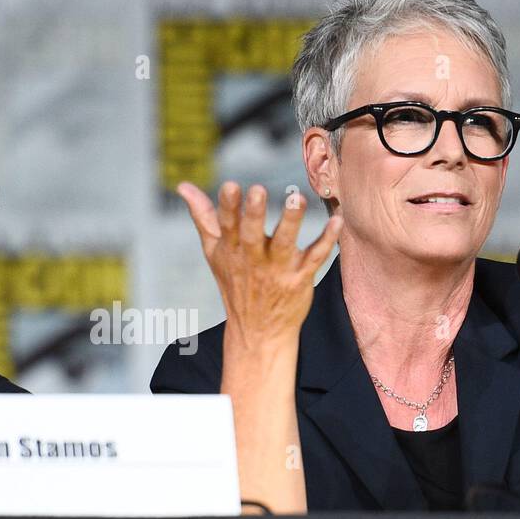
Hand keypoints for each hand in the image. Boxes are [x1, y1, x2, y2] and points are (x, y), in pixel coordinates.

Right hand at [177, 180, 341, 352]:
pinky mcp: (300, 279)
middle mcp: (253, 259)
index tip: (230, 185)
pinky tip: (336, 220)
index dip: (227, 206)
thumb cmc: (235, 284)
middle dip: (254, 213)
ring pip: (284, 243)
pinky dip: (327, 240)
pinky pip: (315, 258)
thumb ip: (203, 217)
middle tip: (258, 190)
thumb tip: (182, 186)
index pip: (227, 226)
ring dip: (291, 221)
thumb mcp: (214, 252)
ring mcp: (277, 270)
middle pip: (252, 234)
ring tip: (297, 199)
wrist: (257, 332)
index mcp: (232, 249)